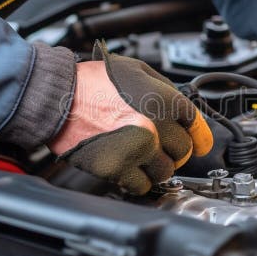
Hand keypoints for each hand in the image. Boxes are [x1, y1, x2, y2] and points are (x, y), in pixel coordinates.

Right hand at [49, 42, 212, 194]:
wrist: (57, 97)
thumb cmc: (92, 82)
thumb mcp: (135, 70)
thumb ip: (163, 88)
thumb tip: (182, 108)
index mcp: (162, 100)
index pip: (197, 125)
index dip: (200, 136)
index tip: (199, 142)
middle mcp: (154, 126)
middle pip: (184, 151)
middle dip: (174, 149)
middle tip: (160, 144)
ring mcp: (136, 149)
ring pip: (166, 171)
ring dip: (157, 165)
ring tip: (142, 155)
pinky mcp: (116, 168)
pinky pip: (142, 185)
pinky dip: (140, 180)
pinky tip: (131, 167)